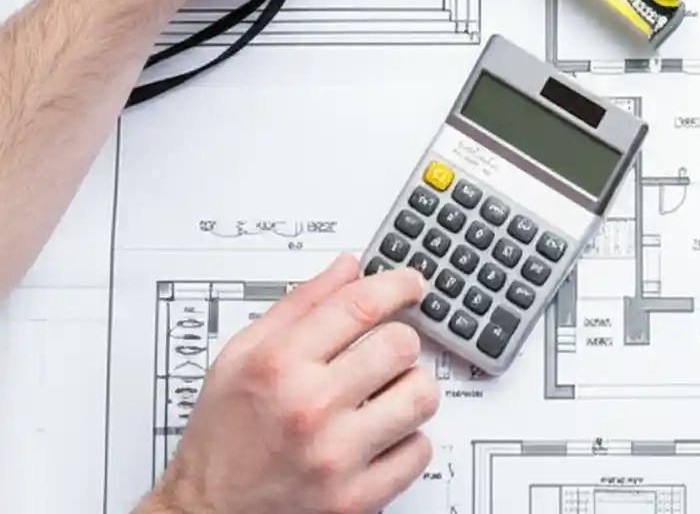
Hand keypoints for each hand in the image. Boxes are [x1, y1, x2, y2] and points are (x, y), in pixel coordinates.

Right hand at [138, 254, 440, 513]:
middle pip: (401, 345)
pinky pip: (419, 452)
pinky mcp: (357, 498)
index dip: (397, 285)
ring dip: (409, 391)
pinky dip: (407, 443)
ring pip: (421, 396)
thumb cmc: (222, 438)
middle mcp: (308, 407)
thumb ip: (299, 305)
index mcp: (278, 365)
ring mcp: (336, 456)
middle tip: (385, 354)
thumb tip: (348, 267)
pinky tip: (380, 439)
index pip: (359, 304)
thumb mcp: (239, 357)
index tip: (410, 285)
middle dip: (399, 343)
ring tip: (384, 397)